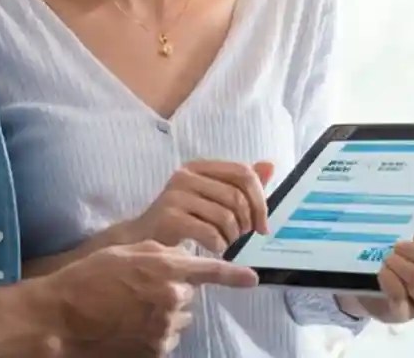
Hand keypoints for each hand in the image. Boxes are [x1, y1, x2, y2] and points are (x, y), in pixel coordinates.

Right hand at [41, 240, 258, 356]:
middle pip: (188, 295)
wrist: (62, 317)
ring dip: (165, 313)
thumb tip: (182, 260)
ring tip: (132, 310)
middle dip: (173, 292)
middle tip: (142, 291)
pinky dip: (153, 333)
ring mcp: (163, 328)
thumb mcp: (127, 253)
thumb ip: (160, 255)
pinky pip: (165, 339)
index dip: (235, 276)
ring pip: (178, 318)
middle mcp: (171, 299)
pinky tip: (129, 326)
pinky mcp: (155, 351)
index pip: (211, 272)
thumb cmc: (90, 279)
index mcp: (165, 269)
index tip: (253, 279)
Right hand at [123, 160, 275, 253]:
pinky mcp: (169, 217)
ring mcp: (175, 195)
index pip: (243, 173)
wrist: (144, 239)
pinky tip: (214, 248)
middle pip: (237, 197)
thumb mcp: (212, 199)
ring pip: (225, 217)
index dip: (260, 200)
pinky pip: (210, 233)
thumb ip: (240, 184)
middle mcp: (186, 175)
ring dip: (232, 237)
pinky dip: (219, 245)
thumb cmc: (183, 219)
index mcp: (200, 166)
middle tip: (242, 237)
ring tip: (226, 243)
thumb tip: (269, 165)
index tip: (262, 226)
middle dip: (247, 223)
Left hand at [343, 232, 413, 323]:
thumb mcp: (412, 248)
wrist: (375, 293)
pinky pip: (399, 294)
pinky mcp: (404, 314)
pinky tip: (382, 272)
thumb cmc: (399, 265)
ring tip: (387, 259)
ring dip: (398, 264)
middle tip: (396, 247)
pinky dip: (388, 279)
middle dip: (413, 251)